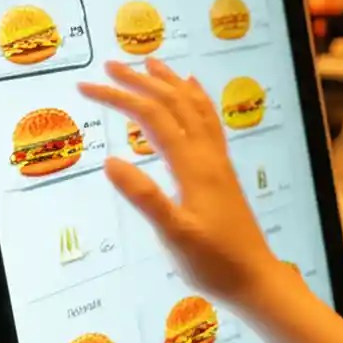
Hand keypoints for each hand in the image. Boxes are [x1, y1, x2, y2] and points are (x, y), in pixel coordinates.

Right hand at [78, 59, 285, 309]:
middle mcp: (207, 155)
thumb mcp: (174, 236)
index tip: (86, 87)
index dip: (119, 97)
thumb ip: (145, 198)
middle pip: (173, 103)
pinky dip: (196, 99)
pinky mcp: (223, 172)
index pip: (151, 117)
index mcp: (192, 166)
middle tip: (109, 65)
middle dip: (140, 81)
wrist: (256, 279)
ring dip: (170, 82)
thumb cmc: (213, 263)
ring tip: (150, 62)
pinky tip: (192, 92)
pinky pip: (210, 122)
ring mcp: (218, 161)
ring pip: (195, 107)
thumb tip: (111, 161)